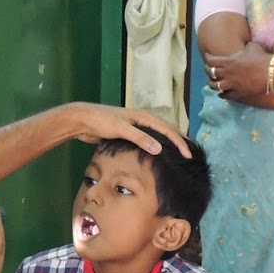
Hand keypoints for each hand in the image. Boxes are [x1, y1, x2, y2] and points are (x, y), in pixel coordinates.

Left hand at [64, 103, 191, 157]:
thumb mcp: (122, 130)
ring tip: (178, 154)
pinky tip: (157, 154)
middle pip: (167, 130)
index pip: (168, 130)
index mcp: (144, 116)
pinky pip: (148, 139)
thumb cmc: (102, 122)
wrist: (83, 119)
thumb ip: (140, 138)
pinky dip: (156, 145)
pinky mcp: (129, 132)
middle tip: (190, 155)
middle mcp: (143, 119)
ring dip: (169, 143)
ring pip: (158, 135)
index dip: (180, 143)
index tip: (189, 155)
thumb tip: (159, 149)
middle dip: (179, 141)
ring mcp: (136, 125)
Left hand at [203, 42, 270, 97]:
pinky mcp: (238, 93)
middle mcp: (227, 73)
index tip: (208, 56)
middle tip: (208, 69)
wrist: (272, 72)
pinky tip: (221, 94)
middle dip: (208, 70)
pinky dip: (222, 94)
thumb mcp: (252, 46)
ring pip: (215, 86)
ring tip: (212, 83)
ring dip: (212, 84)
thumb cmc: (262, 58)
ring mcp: (232, 84)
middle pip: (210, 72)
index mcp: (229, 61)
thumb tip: (245, 47)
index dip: (208, 58)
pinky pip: (226, 95)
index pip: (212, 60)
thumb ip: (244, 47)